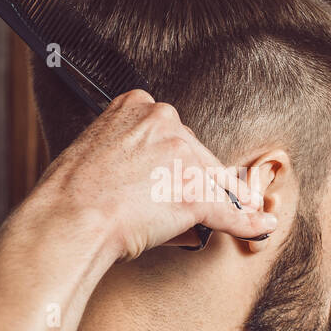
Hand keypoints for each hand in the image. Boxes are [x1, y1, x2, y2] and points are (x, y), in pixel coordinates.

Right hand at [32, 91, 279, 261]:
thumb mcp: (92, 150)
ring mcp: (183, 156)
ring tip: (167, 223)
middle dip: (184, 184)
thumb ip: (125, 149)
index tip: (160, 178)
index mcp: (136, 104)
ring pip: (210, 183)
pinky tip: (262, 225)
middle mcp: (165, 121)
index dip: (168, 163)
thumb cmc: (69, 196)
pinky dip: (247, 222)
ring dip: (201, 205)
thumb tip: (153, 175)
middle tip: (150, 208)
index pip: (172, 133)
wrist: (68, 221)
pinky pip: (230, 211)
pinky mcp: (195, 193)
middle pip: (196, 156)